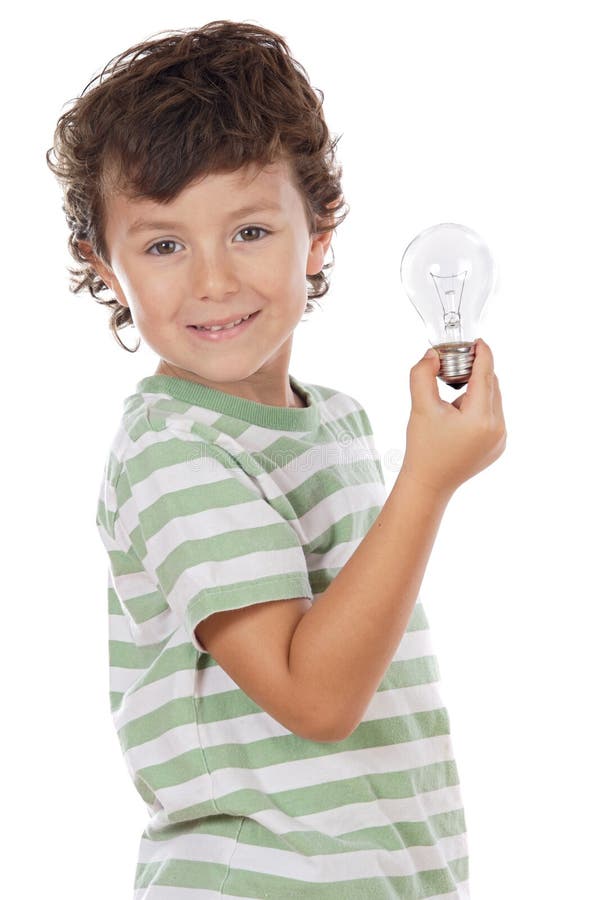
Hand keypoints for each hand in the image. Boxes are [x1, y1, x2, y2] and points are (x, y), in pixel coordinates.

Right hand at [399, 339, 506, 497]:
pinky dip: (479, 409)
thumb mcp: (420, 407)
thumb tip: (433, 355)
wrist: (429, 483)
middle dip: (475, 374)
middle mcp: (497, 428)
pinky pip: (494, 416)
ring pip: (493, 400)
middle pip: (492, 385)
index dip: (483, 354)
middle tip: (454, 370)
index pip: (486, 374)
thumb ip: (423, 374)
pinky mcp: (498, 446)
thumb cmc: (423, 447)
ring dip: (476, 392)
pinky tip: (459, 419)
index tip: (477, 342)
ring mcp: (501, 439)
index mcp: (480, 418)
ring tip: (451, 403)